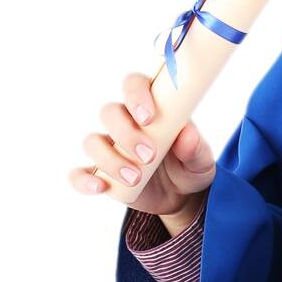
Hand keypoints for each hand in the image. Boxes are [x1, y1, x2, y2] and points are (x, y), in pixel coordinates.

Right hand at [69, 70, 215, 221]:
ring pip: (92, 142)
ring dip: (110, 159)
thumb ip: (196, 147)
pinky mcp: (100, 174)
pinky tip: (100, 187)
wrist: (181, 197)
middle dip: (126, 133)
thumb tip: (187, 135)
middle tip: (149, 155)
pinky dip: (84, 180)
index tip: (148, 117)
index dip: (136, 95)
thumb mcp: (201, 159)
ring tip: (135, 178)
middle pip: (109, 112)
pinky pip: (79, 173)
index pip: (134, 85)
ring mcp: (110, 148)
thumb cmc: (190, 166)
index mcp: (150, 107)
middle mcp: (125, 123)